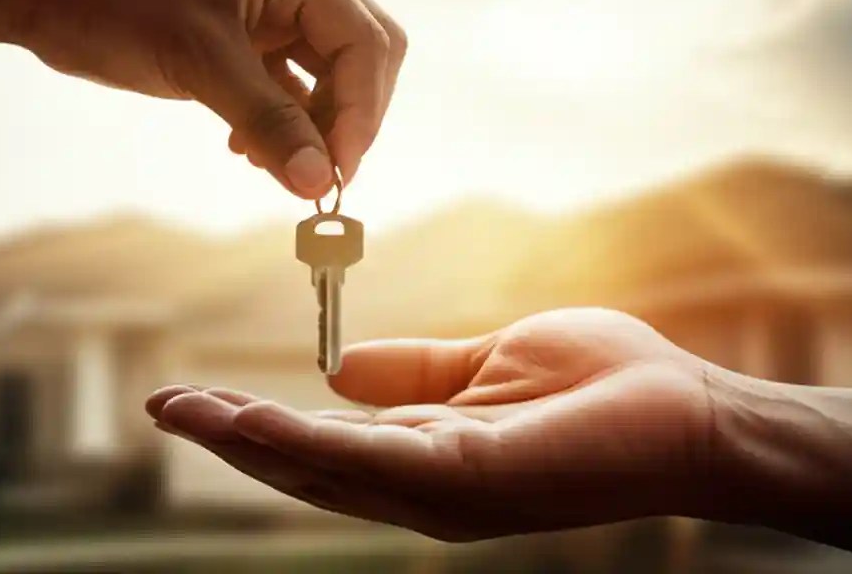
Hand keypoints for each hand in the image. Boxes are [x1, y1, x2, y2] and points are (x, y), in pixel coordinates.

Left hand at [14, 0, 405, 196]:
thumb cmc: (111, 0)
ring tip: (272, 165)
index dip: (359, 113)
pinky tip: (248, 149)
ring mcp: (266, 2)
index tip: (335, 174)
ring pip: (323, 73)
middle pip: (358, 54)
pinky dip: (278, 119)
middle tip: (320, 176)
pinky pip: (284, 81)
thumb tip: (319, 184)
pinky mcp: (240, 30)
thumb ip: (267, 122)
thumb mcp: (197, 62)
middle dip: (345, 118)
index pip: (363, 41)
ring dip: (309, 125)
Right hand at [146, 308, 715, 540]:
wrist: (689, 413)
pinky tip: (253, 417)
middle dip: (231, 438)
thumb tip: (339, 364)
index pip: (322, 444)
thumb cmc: (603, 386)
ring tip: (184, 411)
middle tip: (162, 406)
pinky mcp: (472, 477)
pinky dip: (304, 439)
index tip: (194, 397)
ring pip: (323, 468)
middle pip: (306, 467)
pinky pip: (371, 456)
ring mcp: (444, 490)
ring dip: (248, 440)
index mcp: (426, 456)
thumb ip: (412, 371)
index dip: (254, 424)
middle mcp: (423, 486)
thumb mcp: (483, 362)